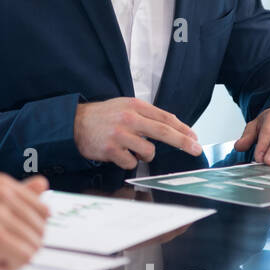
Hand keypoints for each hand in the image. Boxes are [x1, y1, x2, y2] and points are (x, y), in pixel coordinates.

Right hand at [0, 173, 50, 269]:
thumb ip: (18, 198)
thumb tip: (43, 184)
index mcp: (1, 183)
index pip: (44, 212)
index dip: (25, 231)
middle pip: (41, 231)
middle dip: (19, 246)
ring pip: (35, 247)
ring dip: (12, 258)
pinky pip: (25, 259)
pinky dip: (8, 268)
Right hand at [73, 98, 201, 169]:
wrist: (74, 123)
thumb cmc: (104, 116)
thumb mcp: (125, 107)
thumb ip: (147, 115)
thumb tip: (174, 128)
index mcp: (134, 106)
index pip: (165, 118)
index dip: (183, 129)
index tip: (194, 138)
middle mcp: (128, 119)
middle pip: (163, 132)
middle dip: (183, 142)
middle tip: (196, 149)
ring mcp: (119, 135)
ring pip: (148, 151)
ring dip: (145, 154)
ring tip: (131, 148)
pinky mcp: (111, 150)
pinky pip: (131, 163)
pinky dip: (129, 161)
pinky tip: (119, 154)